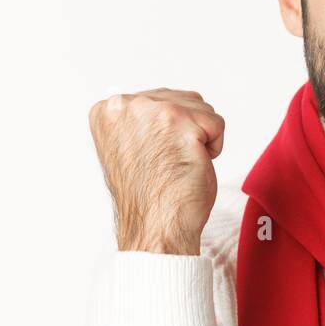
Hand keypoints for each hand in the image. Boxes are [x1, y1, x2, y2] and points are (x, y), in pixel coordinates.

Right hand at [88, 88, 225, 254]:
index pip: (159, 99)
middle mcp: (124, 105)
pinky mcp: (178, 121)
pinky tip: (191, 164)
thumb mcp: (130, 145)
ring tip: (177, 163)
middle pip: (183, 100)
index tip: (153, 157)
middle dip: (186, 132)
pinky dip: (214, 148)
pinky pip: (216, 123)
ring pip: (201, 109)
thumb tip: (161, 102)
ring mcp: (151, 110)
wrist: (155, 226)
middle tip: (166, 163)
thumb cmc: (148, 195)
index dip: (167, 132)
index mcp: (108, 110)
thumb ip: (140, 120)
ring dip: (200, 138)